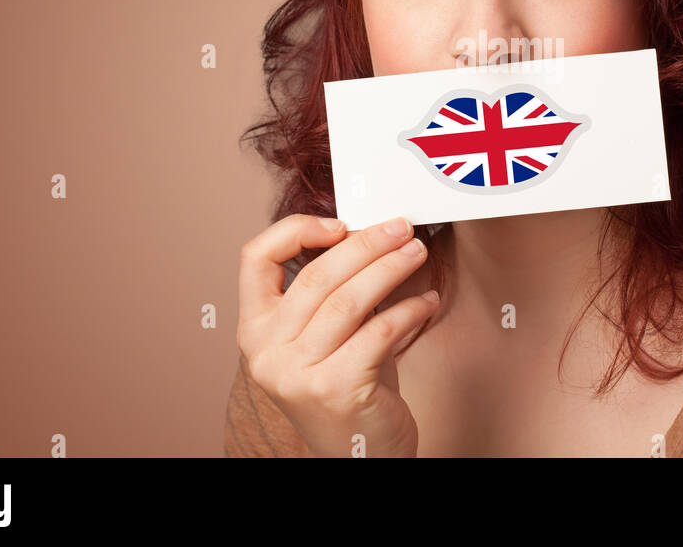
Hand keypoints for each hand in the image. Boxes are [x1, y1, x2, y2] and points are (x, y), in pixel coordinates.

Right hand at [236, 214, 437, 457]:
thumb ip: (330, 292)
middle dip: (366, 244)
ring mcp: (296, 374)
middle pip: (315, 275)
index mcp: (255, 330)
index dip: (295, 231)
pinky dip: (409, 310)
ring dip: (390, 268)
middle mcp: (266, 352)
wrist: (358, 457)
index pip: (255, 258)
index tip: (339, 224)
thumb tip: (367, 234)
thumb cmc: (347, 387)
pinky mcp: (334, 389)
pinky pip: (378, 331)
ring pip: (348, 300)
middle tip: (401, 227)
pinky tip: (427, 302)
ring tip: (416, 252)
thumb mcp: (325, 336)